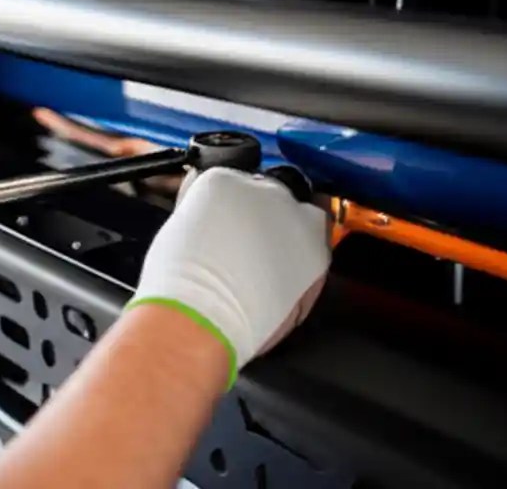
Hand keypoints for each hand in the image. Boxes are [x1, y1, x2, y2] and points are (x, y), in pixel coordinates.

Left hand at [126, 167, 330, 386]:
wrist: (206, 315)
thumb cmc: (243, 325)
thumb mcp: (288, 306)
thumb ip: (294, 275)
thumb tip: (281, 268)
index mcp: (316, 243)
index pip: (308, 220)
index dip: (281, 229)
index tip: (263, 240)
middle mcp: (295, 209)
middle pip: (276, 197)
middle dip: (254, 214)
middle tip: (228, 241)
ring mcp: (259, 190)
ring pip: (242, 186)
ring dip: (227, 205)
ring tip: (205, 237)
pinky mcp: (223, 181)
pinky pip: (208, 182)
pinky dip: (197, 198)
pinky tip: (191, 225)